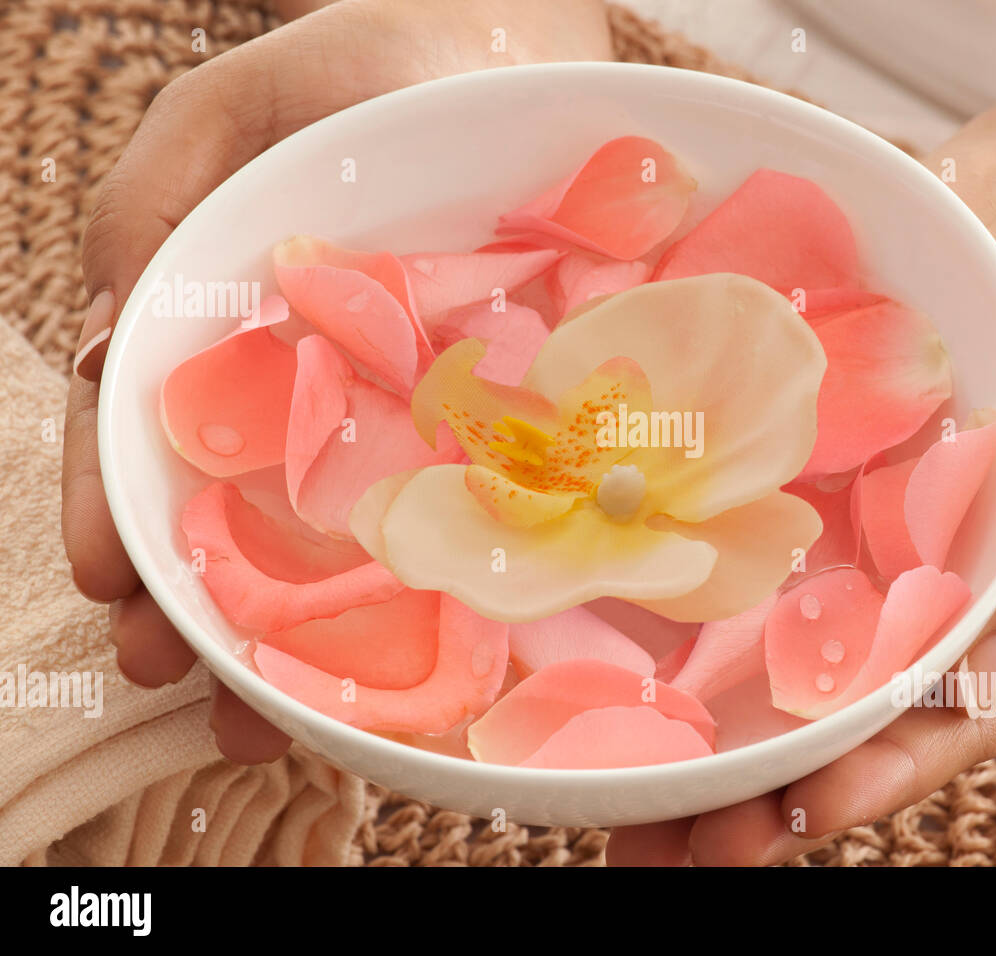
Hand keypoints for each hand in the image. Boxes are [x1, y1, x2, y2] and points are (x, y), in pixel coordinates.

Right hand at [63, 0, 610, 763]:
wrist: (496, 42)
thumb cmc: (357, 68)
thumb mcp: (225, 117)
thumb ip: (152, 214)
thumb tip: (107, 354)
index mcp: (239, 341)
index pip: (156, 446)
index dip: (122, 518)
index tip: (108, 587)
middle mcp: (319, 393)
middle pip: (245, 515)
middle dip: (205, 607)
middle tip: (186, 680)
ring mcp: (410, 410)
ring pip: (349, 533)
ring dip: (307, 626)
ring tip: (278, 711)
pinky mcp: (499, 410)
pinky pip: (468, 498)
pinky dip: (437, 572)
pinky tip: (420, 648)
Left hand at [607, 152, 995, 865]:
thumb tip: (970, 688)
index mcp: (989, 625)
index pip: (922, 730)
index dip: (855, 782)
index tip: (777, 821)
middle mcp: (896, 608)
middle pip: (818, 725)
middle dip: (739, 796)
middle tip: (655, 849)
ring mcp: (829, 557)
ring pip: (753, 667)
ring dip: (682, 736)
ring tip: (598, 800)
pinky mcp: (771, 501)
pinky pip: (713, 566)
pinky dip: (661, 614)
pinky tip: (589, 654)